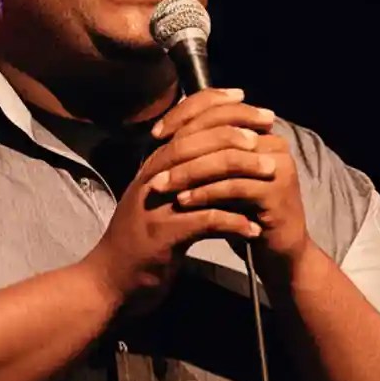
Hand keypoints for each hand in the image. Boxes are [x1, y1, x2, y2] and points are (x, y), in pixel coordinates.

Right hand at [80, 88, 265, 315]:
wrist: (110, 282)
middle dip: (235, 132)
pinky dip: (232, 221)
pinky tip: (254, 228)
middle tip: (266, 132)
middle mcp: (151, 179)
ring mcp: (155, 206)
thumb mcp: (157, 199)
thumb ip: (180, 174)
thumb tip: (215, 149)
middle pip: (194, 141)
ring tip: (270, 172)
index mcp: (152, 167)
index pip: (183, 122)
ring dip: (240, 171)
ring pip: (201, 175)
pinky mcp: (162, 236)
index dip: (213, 105)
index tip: (244, 99)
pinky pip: (204, 221)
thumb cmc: (139, 240)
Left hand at [149, 88, 310, 273]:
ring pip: (226, 160)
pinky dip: (205, 193)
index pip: (219, 110)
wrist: (277, 251)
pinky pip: (234, 187)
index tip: (154, 133)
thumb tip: (164, 130)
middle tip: (153, 165)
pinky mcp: (278, 192)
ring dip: (190, 173)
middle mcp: (274, 143)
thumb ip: (204, 151)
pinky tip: (183, 202)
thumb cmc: (244, 211)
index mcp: (261, 131)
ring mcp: (279, 166)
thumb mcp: (221, 177)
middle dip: (182, 150)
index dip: (184, 117)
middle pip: (221, 134)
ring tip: (163, 186)